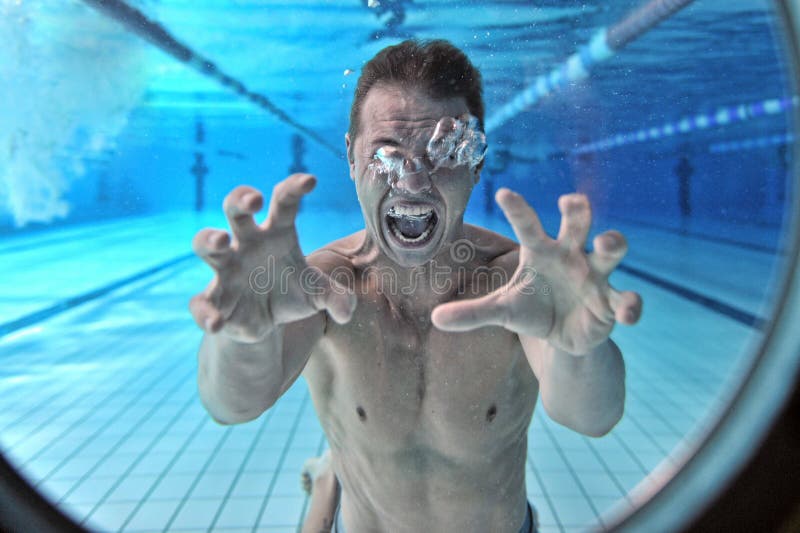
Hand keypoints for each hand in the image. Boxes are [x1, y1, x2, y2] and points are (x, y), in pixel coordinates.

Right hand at [189, 174, 354, 342]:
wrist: (267, 323)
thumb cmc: (293, 293)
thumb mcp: (318, 294)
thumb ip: (336, 297)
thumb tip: (347, 310)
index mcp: (277, 234)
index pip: (283, 203)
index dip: (293, 188)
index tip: (310, 181)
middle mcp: (247, 244)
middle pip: (237, 210)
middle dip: (241, 199)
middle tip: (254, 200)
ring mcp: (226, 269)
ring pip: (206, 244)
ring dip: (210, 239)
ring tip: (221, 241)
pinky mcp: (213, 299)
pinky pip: (201, 303)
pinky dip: (205, 313)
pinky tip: (216, 324)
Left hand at [431, 188, 641, 354]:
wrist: (563, 335)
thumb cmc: (532, 309)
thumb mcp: (502, 311)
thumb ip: (473, 313)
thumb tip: (437, 319)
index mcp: (541, 252)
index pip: (527, 225)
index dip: (518, 208)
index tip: (503, 192)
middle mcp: (571, 255)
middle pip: (577, 224)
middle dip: (577, 211)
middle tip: (571, 201)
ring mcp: (595, 276)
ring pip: (610, 251)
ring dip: (611, 243)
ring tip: (607, 242)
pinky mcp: (612, 303)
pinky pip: (626, 300)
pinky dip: (631, 305)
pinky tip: (628, 313)